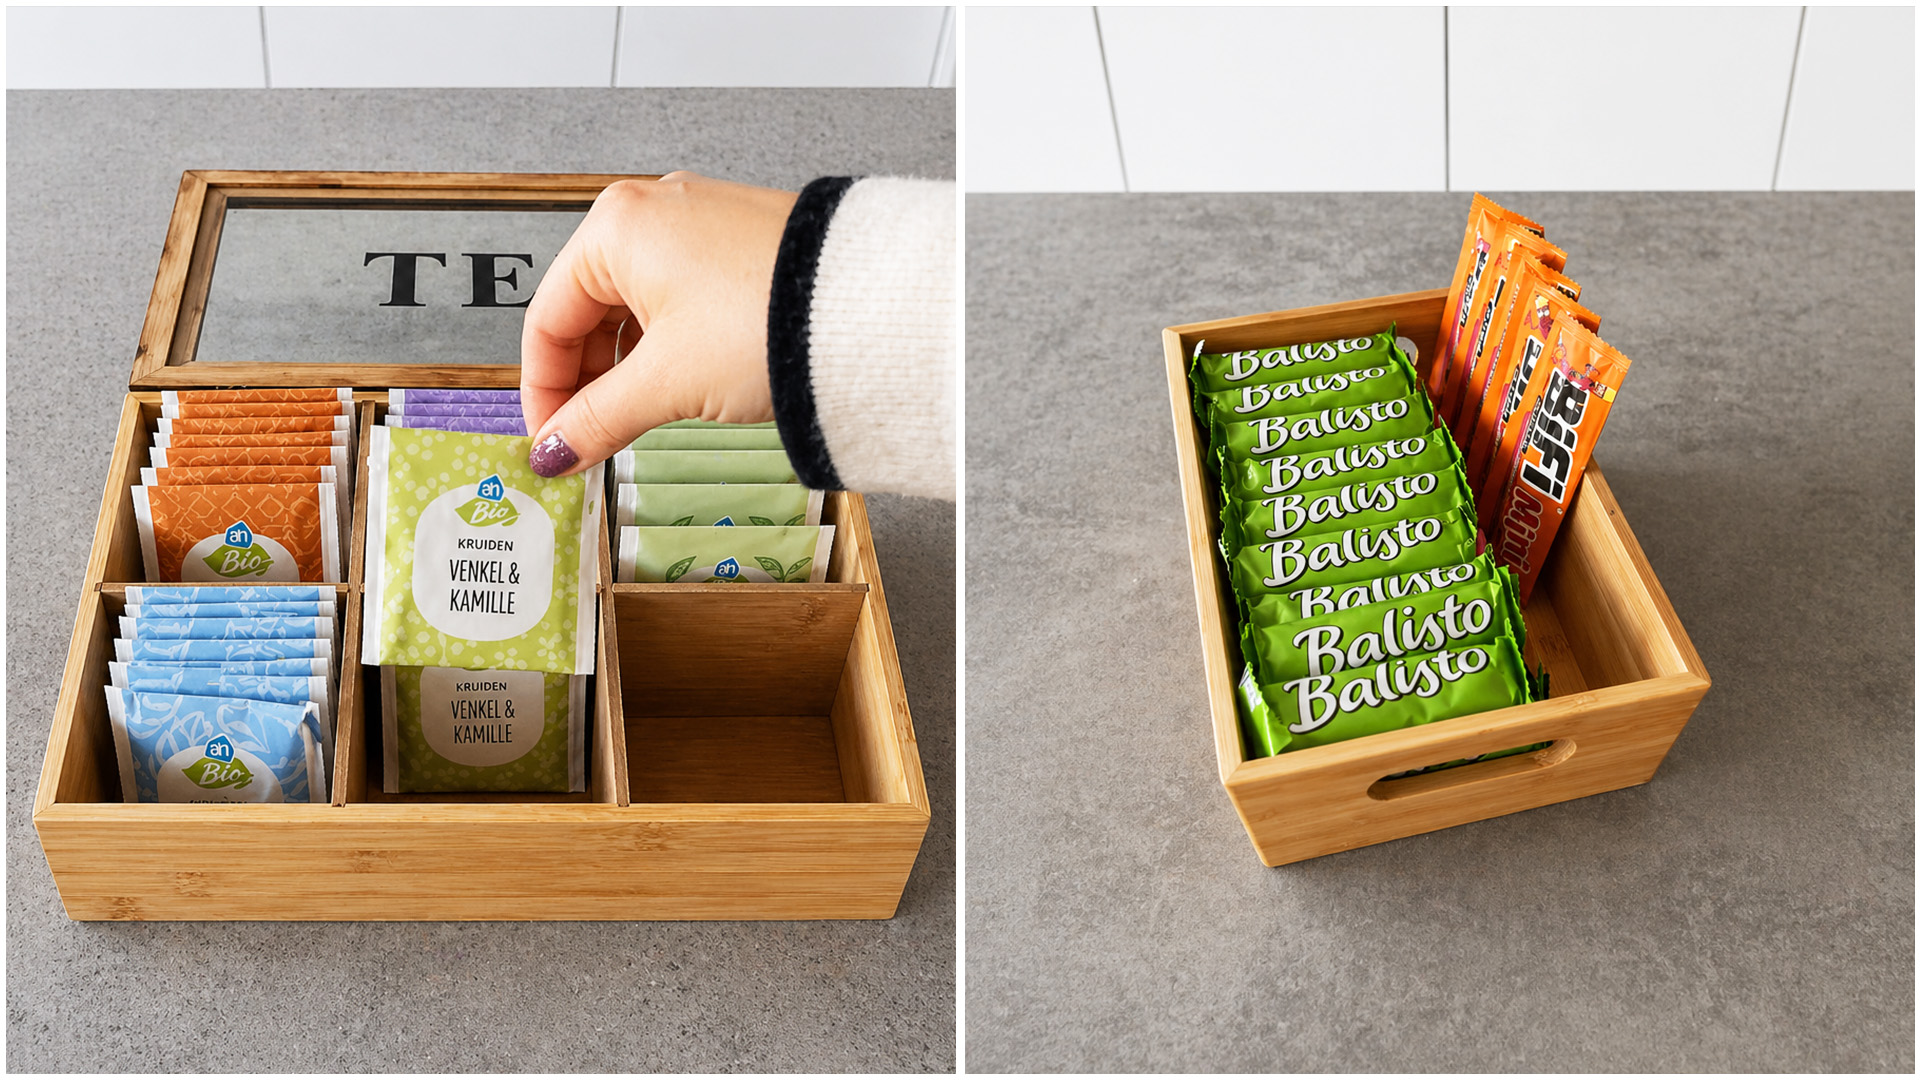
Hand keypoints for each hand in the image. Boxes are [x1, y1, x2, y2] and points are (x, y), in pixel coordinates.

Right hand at [519, 171, 797, 476]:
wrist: (871, 309)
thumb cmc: (769, 322)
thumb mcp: (666, 383)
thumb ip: (598, 420)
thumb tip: (555, 450)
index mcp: (615, 227)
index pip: (547, 319)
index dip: (543, 392)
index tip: (552, 443)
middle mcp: (654, 212)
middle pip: (589, 310)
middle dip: (588, 382)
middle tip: (591, 440)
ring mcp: (700, 224)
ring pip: (637, 307)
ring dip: (629, 368)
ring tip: (639, 418)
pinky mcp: (740, 245)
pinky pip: (680, 299)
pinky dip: (669, 346)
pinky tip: (683, 385)